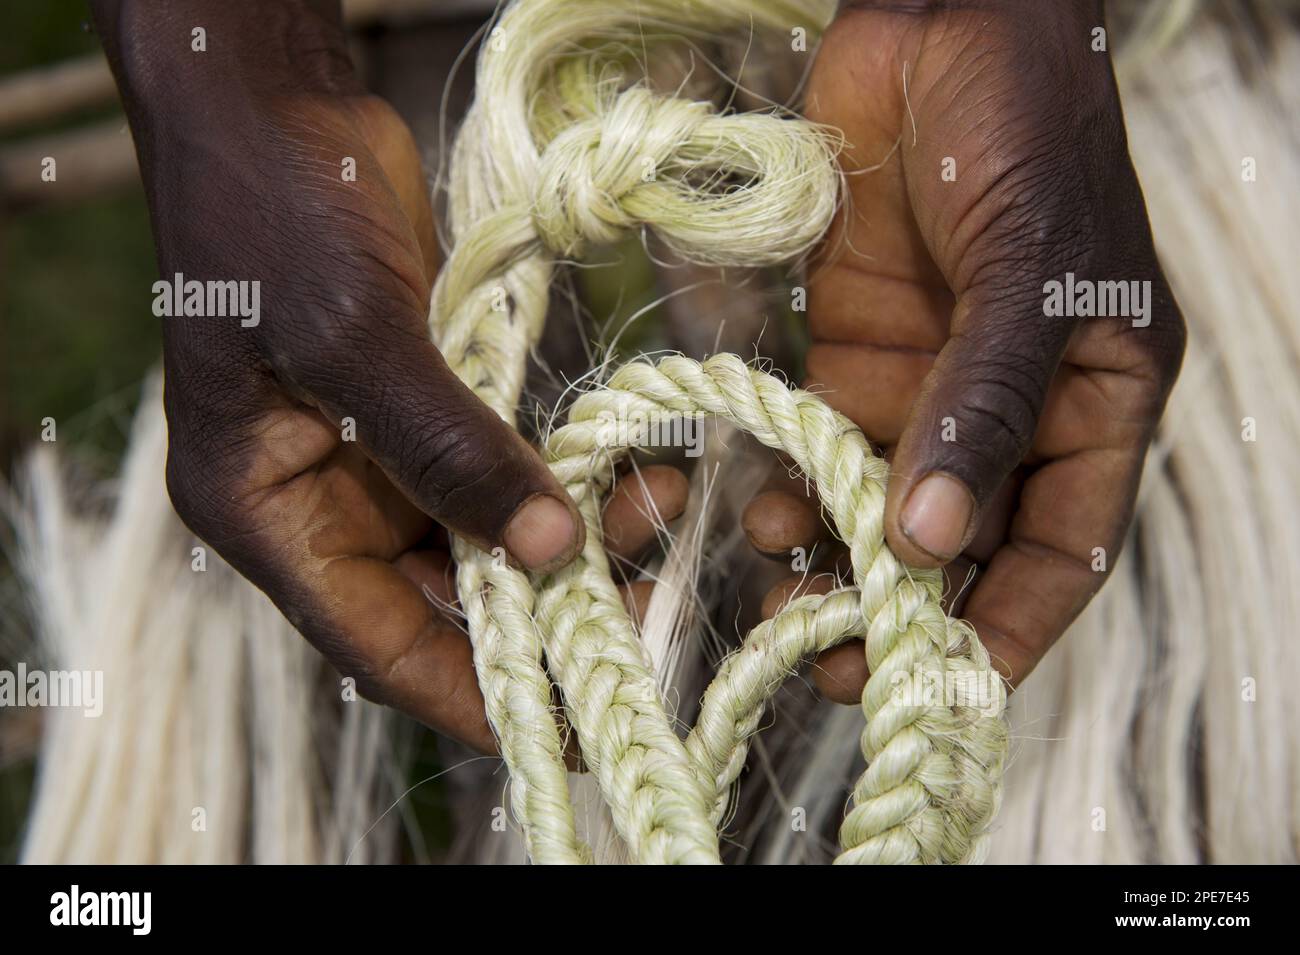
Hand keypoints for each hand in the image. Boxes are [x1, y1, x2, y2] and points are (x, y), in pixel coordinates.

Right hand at [96, 1, 684, 751]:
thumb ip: (447, 448)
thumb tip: (544, 547)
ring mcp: (369, 454)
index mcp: (268, 511)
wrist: (271, 103)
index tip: (567, 723)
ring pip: (476, 537)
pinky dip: (554, 480)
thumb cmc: (276, 214)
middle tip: (643, 612)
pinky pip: (493, 471)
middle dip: (537, 608)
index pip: (374, 640)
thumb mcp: (354, 338)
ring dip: (560, 540)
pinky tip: (624, 473)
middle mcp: (317, 500)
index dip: (470, 690)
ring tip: (651, 520)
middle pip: (436, 597)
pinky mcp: (419, 406)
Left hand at [744, 0, 1184, 701]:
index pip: (1060, 549)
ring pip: (882, 508)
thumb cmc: (1021, 134)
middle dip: (901, 610)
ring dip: (836, 559)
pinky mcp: (854, 352)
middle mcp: (1009, 410)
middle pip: (961, 544)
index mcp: (1093, 402)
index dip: (1005, 628)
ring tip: (784, 594)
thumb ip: (982, 407)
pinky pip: (823, 446)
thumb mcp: (1028, 276)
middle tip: (833, 663)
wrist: (937, 25)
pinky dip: (796, 488)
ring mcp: (926, 385)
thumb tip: (930, 541)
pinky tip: (764, 514)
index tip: (937, 689)